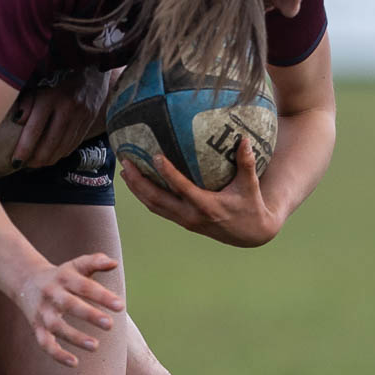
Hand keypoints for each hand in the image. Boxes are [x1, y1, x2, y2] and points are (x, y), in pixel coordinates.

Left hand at [10, 69, 109, 167]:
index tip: (15, 161)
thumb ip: (27, 102)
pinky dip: (60, 155)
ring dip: (47, 161)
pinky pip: (72, 145)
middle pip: (49, 144)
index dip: (24, 148)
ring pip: (62, 148)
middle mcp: (68, 108)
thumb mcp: (39, 85)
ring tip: (34, 164)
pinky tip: (50, 156)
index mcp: (51, 97)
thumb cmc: (57, 79)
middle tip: (23, 166)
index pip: (35, 129)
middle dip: (35, 160)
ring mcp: (81, 117)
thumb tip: (17, 121)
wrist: (91, 71)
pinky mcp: (90, 123)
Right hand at [14, 254, 124, 366]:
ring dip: (75, 337)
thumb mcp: (75, 265)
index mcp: (64, 277)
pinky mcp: (37, 328)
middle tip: (110, 325)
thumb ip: (95, 262)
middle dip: (88, 314)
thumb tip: (114, 263)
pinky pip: (44, 343)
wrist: (26, 280)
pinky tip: (75, 362)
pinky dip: (57, 354)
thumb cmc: (61, 275)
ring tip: (96, 346)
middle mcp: (52, 294)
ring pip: (56, 326)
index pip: (84, 286)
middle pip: (69, 304)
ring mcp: (43, 312)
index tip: (120, 306)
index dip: (102, 296)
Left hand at [120, 138, 281, 246]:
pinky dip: (145, 196)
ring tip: (124, 171)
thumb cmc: (250, 206)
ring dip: (137, 189)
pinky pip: (158, 209)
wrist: (250, 235)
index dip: (168, 173)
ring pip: (154, 206)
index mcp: (208, 206)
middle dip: (139, 182)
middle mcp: (192, 216)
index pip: (183, 188)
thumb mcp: (250, 186)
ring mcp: (185, 220)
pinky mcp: (182, 222)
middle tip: (126, 163)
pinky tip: (137, 183)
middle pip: (158, 200)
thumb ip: (247, 163)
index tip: (155, 156)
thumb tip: (244, 139)